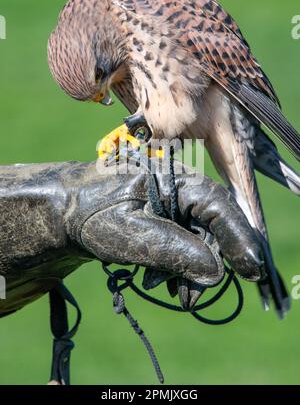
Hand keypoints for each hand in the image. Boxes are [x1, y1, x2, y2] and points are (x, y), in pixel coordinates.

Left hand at [81, 159, 264, 306]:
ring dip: (190, 268)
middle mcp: (180, 185)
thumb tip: (215, 272)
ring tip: (170, 293)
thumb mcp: (130, 234)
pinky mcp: (168, 213)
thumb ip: (174, 250)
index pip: (218, 206)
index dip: (239, 238)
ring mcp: (175, 199)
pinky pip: (186, 239)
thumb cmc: (92, 215)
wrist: (67, 210)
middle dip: (205, 265)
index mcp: (173, 178)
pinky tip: (161, 279)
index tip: (252, 270)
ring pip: (200, 236)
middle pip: (212, 225)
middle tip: (188, 299)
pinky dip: (179, 263)